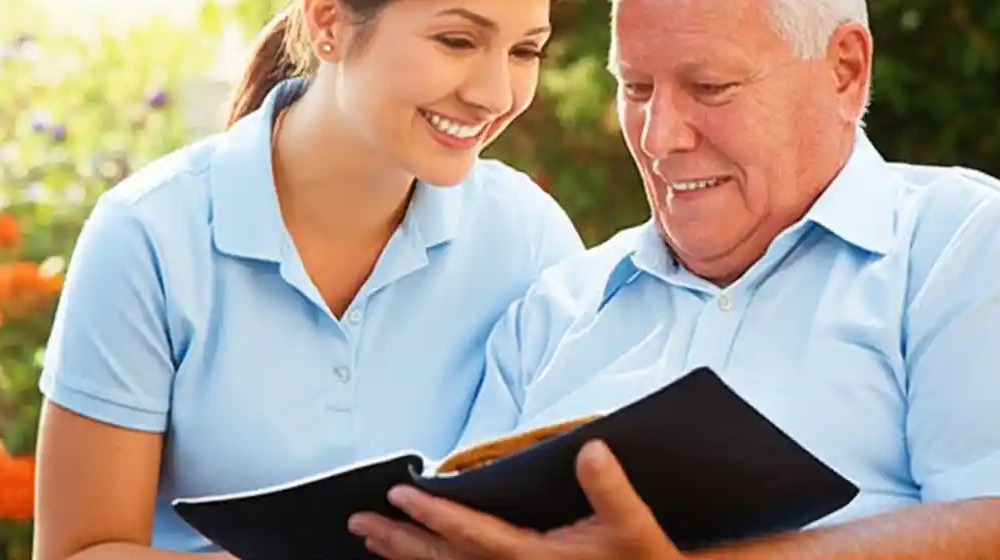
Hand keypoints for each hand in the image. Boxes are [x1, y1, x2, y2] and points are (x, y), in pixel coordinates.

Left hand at [348, 439, 684, 559]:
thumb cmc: (641, 559)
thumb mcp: (634, 525)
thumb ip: (610, 489)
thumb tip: (591, 450)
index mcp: (533, 559)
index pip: (469, 533)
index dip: (432, 511)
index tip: (399, 492)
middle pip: (443, 558)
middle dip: (398, 539)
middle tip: (358, 520)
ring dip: (407, 554)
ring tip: (372, 539)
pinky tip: (415, 558)